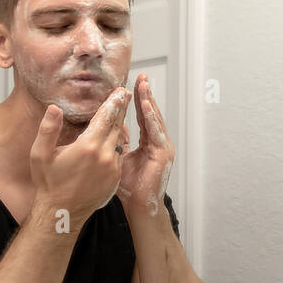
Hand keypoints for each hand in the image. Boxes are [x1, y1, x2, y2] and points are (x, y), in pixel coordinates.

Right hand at [29, 86, 129, 226]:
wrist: (62, 213)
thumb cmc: (48, 183)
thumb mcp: (40, 154)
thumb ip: (48, 129)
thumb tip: (54, 108)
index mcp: (88, 146)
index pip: (105, 117)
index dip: (113, 102)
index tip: (120, 90)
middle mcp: (105, 155)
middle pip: (116, 126)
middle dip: (120, 109)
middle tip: (125, 94)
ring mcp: (113, 168)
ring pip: (118, 141)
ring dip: (119, 127)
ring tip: (119, 114)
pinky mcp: (115, 178)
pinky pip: (118, 155)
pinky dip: (116, 144)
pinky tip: (113, 138)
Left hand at [116, 72, 175, 216]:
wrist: (140, 207)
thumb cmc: (130, 188)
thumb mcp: (121, 158)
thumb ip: (122, 142)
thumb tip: (117, 127)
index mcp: (151, 144)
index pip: (144, 117)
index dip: (140, 100)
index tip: (135, 83)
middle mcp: (160, 143)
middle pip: (152, 114)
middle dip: (147, 94)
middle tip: (142, 76)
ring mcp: (164, 148)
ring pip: (155, 120)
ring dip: (149, 101)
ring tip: (143, 85)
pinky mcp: (164, 154)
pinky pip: (156, 132)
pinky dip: (151, 118)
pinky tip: (145, 106)